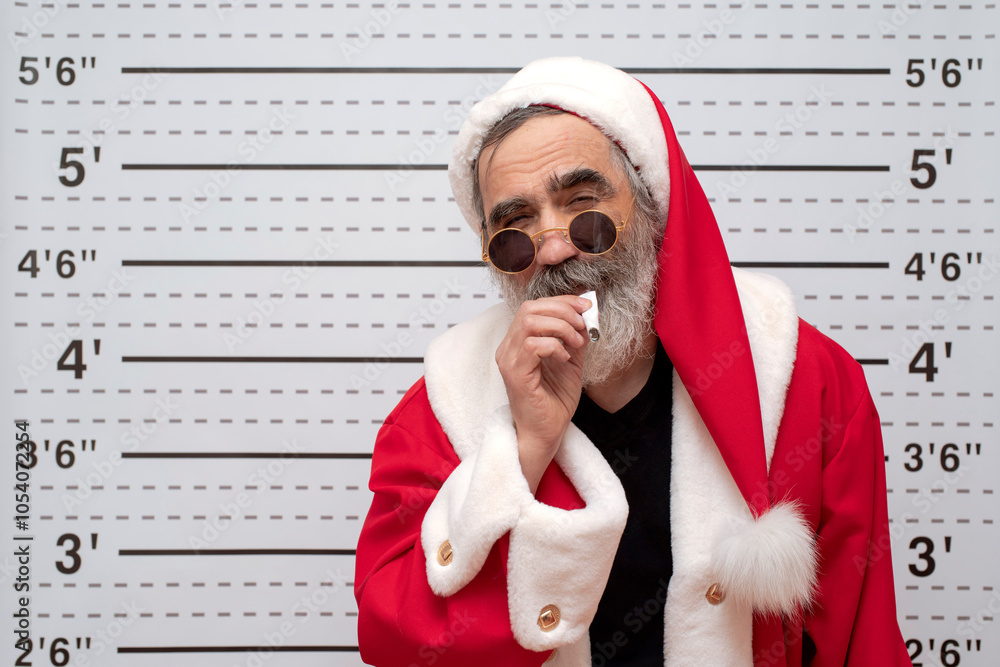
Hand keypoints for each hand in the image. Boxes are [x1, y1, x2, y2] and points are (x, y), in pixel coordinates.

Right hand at [494, 294, 591, 493]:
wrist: (547, 433)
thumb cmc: (554, 402)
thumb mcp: (571, 361)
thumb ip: (575, 338)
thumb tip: (586, 314)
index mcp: (518, 342)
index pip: (534, 307)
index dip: (562, 301)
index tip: (586, 306)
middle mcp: (508, 348)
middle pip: (530, 308)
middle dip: (562, 310)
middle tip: (583, 323)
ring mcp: (508, 360)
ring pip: (529, 322)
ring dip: (560, 327)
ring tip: (576, 342)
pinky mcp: (515, 374)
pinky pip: (532, 345)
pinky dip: (555, 346)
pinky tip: (565, 358)